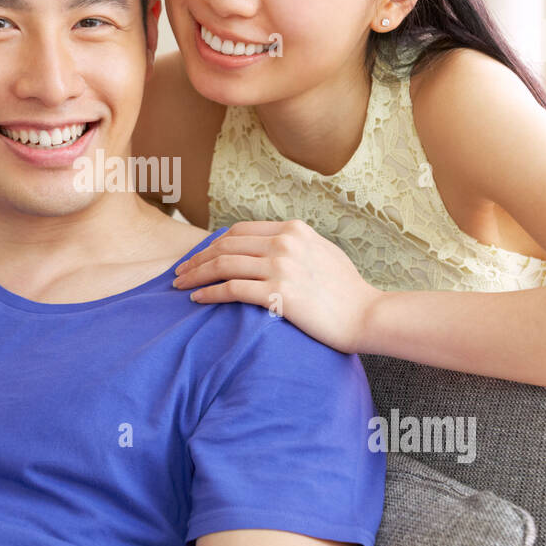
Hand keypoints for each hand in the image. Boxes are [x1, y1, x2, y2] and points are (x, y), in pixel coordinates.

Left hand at [171, 219, 382, 353]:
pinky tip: (197, 299)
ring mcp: (281, 267)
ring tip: (180, 285)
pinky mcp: (278, 293)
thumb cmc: (347, 290)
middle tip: (179, 271)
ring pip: (223, 265)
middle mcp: (284, 243)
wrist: (366, 315)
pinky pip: (231, 289)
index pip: (239, 231)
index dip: (213, 243)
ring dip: (196, 275)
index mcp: (293, 230)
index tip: (199, 256)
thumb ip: (295, 245)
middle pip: (225, 246)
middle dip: (197, 258)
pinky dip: (209, 293)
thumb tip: (269, 245)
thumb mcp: (322, 252)